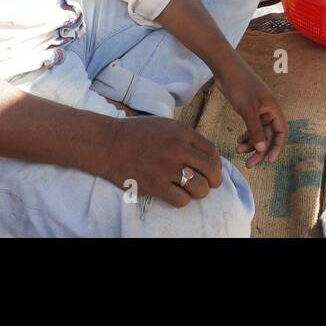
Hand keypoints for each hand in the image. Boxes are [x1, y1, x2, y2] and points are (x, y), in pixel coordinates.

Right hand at [105, 116, 223, 207]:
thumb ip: (186, 137)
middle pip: (211, 169)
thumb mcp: (166, 125)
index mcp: (182, 132)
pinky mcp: (155, 185)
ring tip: (193, 190)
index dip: (216, 163)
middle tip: (211, 184)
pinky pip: (181, 200)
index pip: (212, 151)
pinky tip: (176, 194)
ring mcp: (167, 168)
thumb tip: (206, 154)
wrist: (108, 143)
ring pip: (200, 187)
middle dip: (215, 180)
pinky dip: (182, 199)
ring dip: (200, 191)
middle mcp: (178, 149)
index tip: (212, 169)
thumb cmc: (136, 133)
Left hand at [215, 56, 286, 167]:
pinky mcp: (248, 109)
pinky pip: (251, 127)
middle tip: (250, 164)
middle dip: (260, 150)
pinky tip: (238, 141)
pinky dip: (246, 135)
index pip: (281, 133)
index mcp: (273, 109)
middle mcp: (268, 111)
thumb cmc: (240, 85)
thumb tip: (263, 150)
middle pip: (269, 136)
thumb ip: (255, 130)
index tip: (268, 161)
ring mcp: (258, 110)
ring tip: (238, 150)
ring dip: (251, 144)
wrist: (226, 69)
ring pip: (259, 133)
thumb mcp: (247, 109)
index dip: (277, 148)